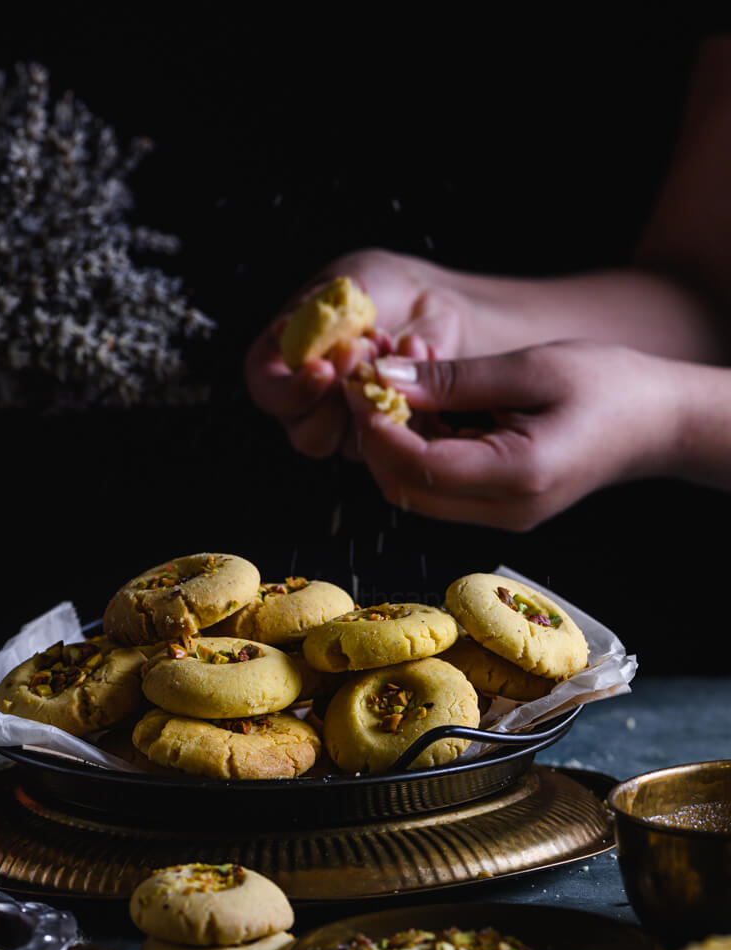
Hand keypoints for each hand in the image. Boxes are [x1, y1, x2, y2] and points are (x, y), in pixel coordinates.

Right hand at [244, 248, 498, 459]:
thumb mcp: (341, 286)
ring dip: (378, 396)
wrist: (424, 300)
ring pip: (353, 446)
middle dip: (343, 399)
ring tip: (393, 344)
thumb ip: (317, 312)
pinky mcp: (385, 433)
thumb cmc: (374, 288)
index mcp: (279, 367)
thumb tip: (289, 329)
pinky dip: (410, 402)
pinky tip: (418, 355)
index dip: (295, 391)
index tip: (324, 368)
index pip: (270, 395)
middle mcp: (307, 405)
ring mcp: (346, 425)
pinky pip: (396, 440)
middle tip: (365, 350)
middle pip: (309, 436)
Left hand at [346, 340, 684, 529]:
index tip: (360, 382)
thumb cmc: (607, 386)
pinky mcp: (497, 506)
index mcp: (517, 477)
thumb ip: (456, 380)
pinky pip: (439, 485)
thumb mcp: (532, 367)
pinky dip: (420, 446)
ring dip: (395, 441)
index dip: (378, 428)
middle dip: (376, 438)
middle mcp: (504, 510)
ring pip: (417, 491)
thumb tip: (387, 378)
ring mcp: (499, 515)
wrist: (655, 421)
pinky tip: (426, 402)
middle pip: (407, 490)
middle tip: (371, 380)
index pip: (419, 467)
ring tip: (400, 381)